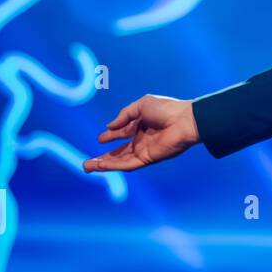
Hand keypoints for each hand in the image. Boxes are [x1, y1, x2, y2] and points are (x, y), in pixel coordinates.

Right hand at [85, 94, 199, 172]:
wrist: (184, 120)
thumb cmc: (167, 109)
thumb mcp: (141, 105)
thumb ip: (124, 115)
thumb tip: (109, 126)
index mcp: (142, 125)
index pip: (122, 133)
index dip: (111, 136)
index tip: (100, 138)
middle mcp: (142, 139)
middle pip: (119, 151)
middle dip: (104, 156)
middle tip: (87, 162)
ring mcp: (145, 150)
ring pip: (120, 160)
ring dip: (103, 164)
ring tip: (87, 166)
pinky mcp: (148, 158)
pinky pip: (127, 164)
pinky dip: (113, 166)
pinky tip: (100, 166)